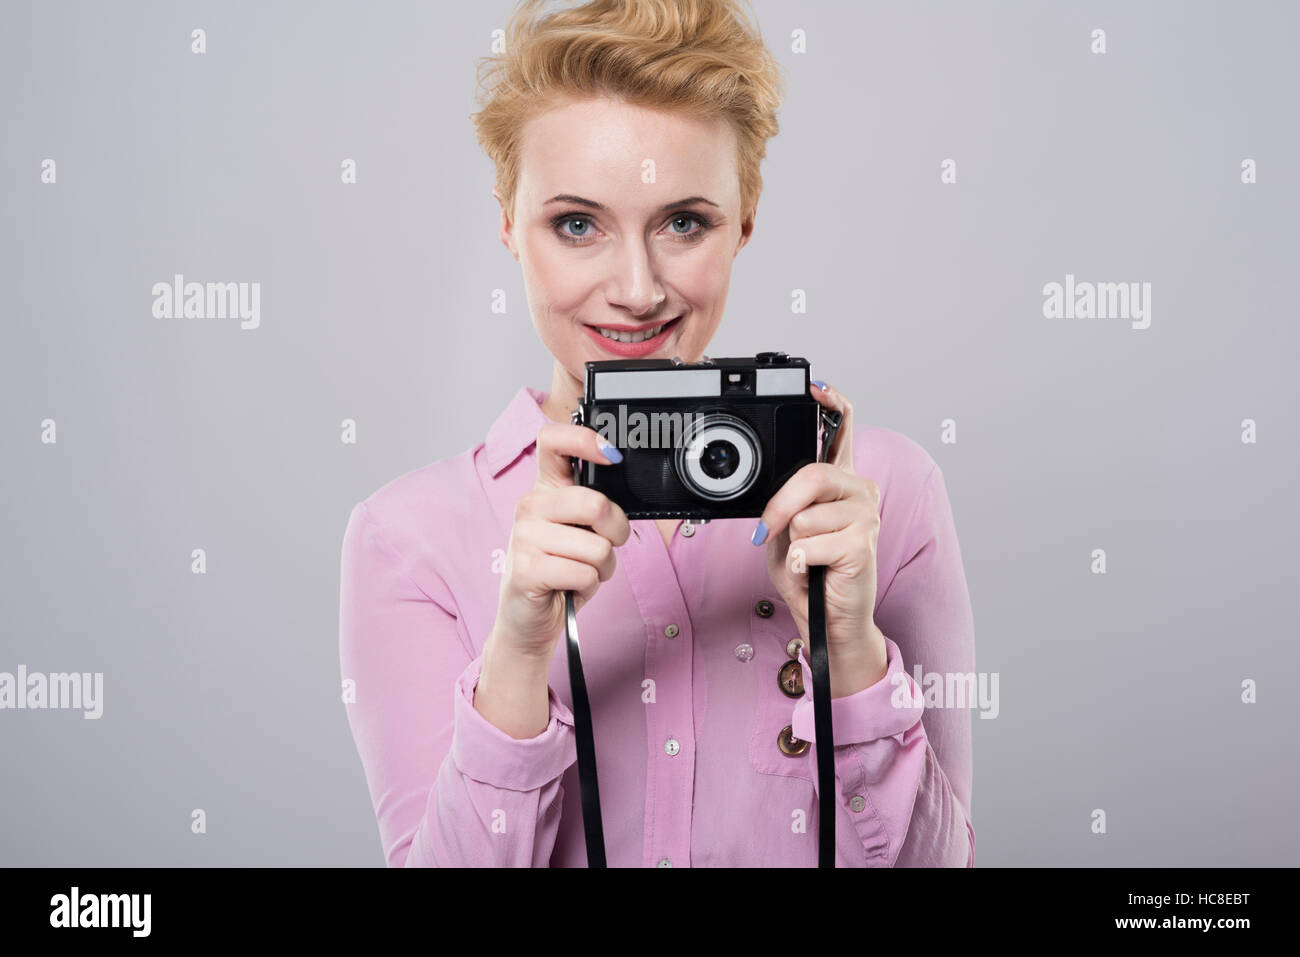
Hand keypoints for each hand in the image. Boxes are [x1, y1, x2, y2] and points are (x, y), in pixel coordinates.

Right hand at [488, 422, 630, 662]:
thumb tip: (618, 487)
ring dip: (603, 567)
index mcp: (544, 490)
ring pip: (597, 547)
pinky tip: (571, 587)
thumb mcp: (580, 531)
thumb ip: (594, 507)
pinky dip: (589, 586)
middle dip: (616, 532)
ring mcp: (525, 538)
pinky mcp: (527, 571)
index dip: (585, 439)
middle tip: (604, 546)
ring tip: (582, 572)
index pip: (553, 440)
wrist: (528, 620)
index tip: (612, 455)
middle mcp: (530, 507)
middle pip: (594, 503)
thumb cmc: (561, 571)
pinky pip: (584, 573)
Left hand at [753, 382, 887, 695]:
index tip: (816, 387)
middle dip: (780, 507)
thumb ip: (783, 502)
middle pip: (811, 474)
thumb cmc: (809, 572)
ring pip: (805, 514)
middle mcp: (859, 491)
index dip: (831, 405)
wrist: (827, 620)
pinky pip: (811, 543)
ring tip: (809, 558)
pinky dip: (802, 564)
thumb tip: (775, 492)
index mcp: (840, 482)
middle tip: (771, 532)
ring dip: (793, 544)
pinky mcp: (864, 544)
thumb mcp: (785, 529)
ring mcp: (866, 516)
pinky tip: (816, 572)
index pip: (843, 430)